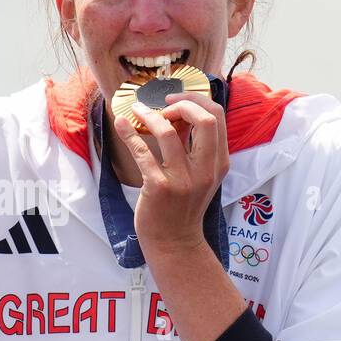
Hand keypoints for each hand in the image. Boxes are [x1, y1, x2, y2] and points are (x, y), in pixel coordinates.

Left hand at [112, 92, 228, 258]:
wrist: (174, 242)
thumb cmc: (183, 206)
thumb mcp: (199, 176)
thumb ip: (193, 147)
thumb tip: (176, 112)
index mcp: (219, 163)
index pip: (217, 116)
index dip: (196, 99)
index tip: (176, 98)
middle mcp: (205, 169)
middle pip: (204, 119)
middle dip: (182, 102)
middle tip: (161, 103)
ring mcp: (183, 179)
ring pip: (168, 131)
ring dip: (149, 115)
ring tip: (136, 110)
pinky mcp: (159, 187)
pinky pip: (142, 151)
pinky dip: (129, 133)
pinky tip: (121, 125)